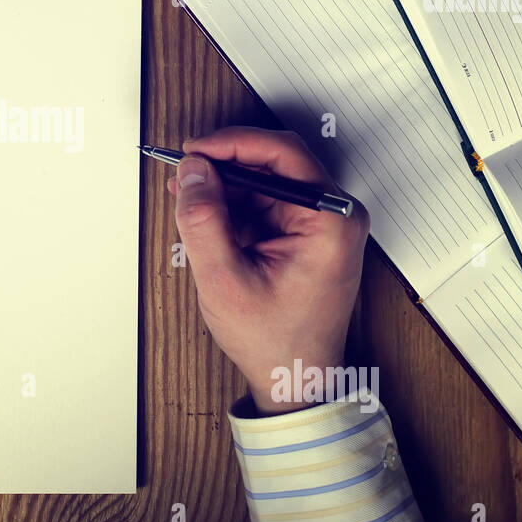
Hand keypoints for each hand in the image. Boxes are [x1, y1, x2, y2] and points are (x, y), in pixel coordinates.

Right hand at [169, 127, 368, 414]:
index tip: (195, 151)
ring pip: (266, 180)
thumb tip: (193, 172)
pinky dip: (235, 205)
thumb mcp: (225, 280)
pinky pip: (267, 202)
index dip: (232, 144)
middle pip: (274, 162)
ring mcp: (323, 223)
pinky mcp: (306, 233)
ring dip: (225, 185)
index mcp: (331, 221)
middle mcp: (335, 215)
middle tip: (185, 174)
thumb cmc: (275, 340)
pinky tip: (207, 216)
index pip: (283, 154)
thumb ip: (204, 220)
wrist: (295, 377)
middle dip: (224, 164)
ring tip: (188, 199)